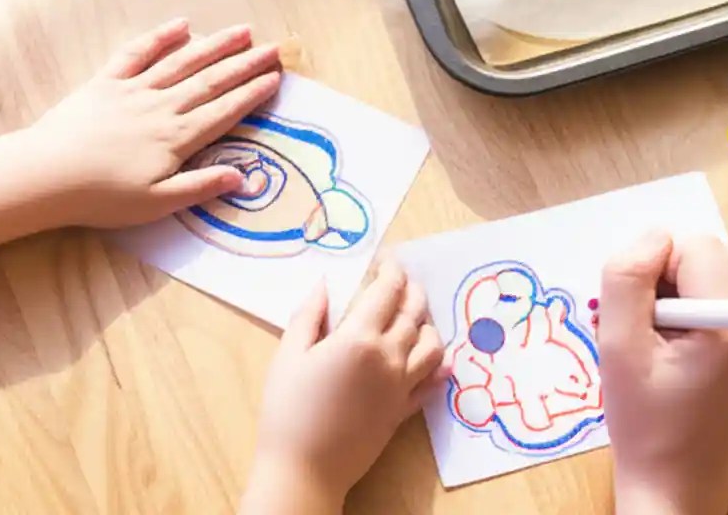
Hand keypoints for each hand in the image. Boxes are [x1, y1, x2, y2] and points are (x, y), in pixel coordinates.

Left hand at [16, 18, 280, 227]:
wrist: (46, 174)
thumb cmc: (101, 197)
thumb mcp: (156, 204)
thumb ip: (199, 187)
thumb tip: (242, 177)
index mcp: (176, 137)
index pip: (223, 111)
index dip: (251, 94)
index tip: (275, 78)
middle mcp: (161, 107)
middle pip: (211, 80)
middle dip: (244, 64)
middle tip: (273, 48)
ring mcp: (133, 90)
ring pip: (182, 61)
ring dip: (214, 44)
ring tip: (241, 30)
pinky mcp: (105, 83)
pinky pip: (137, 53)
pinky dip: (160, 37)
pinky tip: (181, 25)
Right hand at [241, 261, 446, 514]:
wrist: (304, 469)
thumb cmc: (287, 410)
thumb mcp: (288, 355)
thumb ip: (309, 316)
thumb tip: (324, 284)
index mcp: (359, 338)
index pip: (387, 291)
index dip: (391, 269)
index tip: (386, 259)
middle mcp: (389, 358)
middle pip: (414, 312)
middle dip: (411, 289)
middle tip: (402, 279)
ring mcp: (401, 386)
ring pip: (433, 345)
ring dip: (428, 323)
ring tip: (416, 315)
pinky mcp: (403, 411)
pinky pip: (433, 382)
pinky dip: (439, 365)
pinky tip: (435, 357)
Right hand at [599, 232, 727, 514]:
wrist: (676, 494)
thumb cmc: (644, 425)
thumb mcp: (617, 346)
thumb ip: (628, 276)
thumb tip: (653, 234)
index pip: (694, 246)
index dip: (653, 270)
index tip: (638, 316)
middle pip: (708, 265)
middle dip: (667, 289)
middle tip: (646, 341)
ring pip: (716, 286)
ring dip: (681, 308)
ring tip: (663, 358)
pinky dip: (701, 328)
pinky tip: (684, 367)